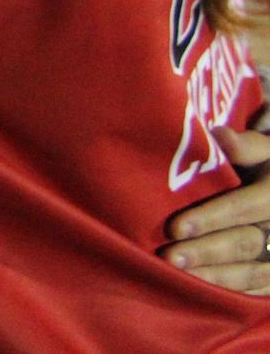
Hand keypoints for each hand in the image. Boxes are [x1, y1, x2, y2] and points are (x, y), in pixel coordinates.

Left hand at [165, 126, 269, 292]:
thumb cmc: (267, 164)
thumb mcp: (267, 149)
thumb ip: (246, 146)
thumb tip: (220, 135)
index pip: (244, 207)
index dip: (212, 218)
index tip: (176, 227)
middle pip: (246, 243)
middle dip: (207, 252)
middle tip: (169, 258)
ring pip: (253, 272)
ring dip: (215, 278)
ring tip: (177, 279)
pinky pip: (259, 289)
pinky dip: (231, 293)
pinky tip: (199, 295)